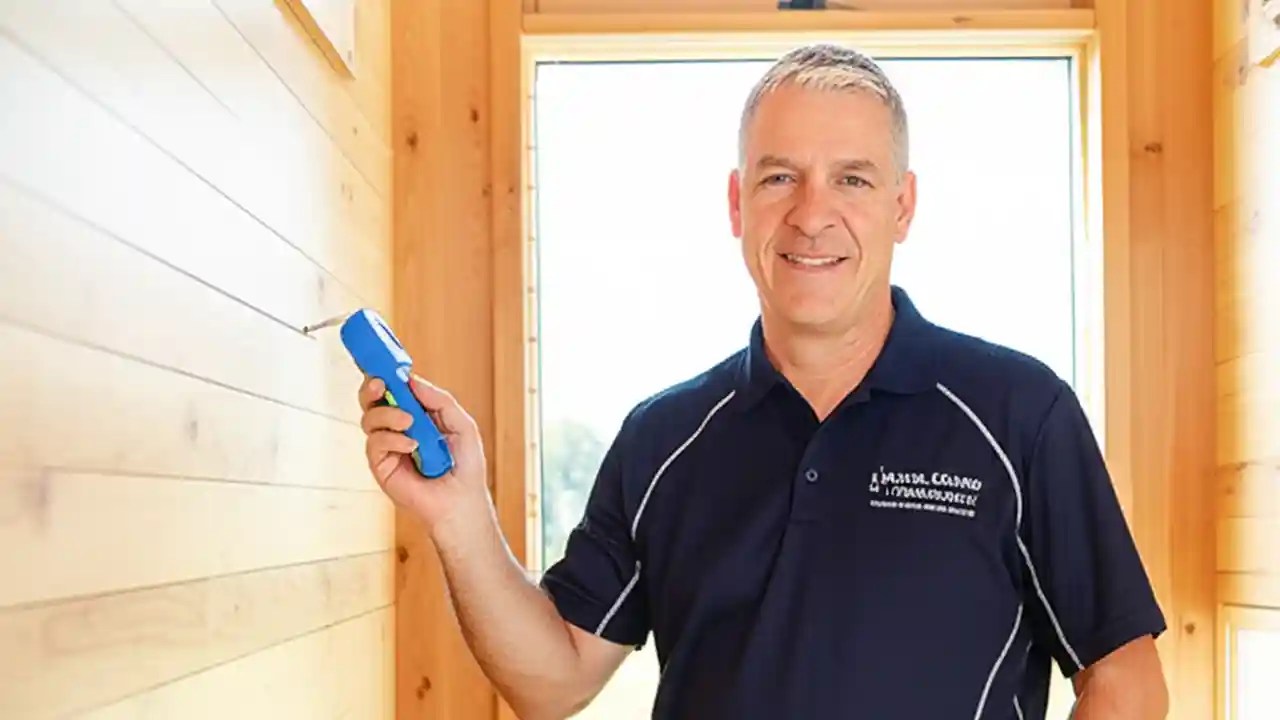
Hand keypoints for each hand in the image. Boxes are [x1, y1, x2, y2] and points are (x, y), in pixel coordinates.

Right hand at [358, 374, 490, 537]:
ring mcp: (387, 447)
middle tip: (380, 383)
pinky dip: (393, 439)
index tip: (385, 365)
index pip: (392, 390)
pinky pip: (375, 443)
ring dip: (388, 415)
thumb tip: (411, 380)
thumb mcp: (460, 424)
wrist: (461, 501)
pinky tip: (411, 446)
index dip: (385, 375)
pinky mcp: (380, 466)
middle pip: (371, 400)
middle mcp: (397, 429)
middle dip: (371, 387)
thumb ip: (438, 400)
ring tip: (409, 423)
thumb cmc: (465, 465)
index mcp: (415, 415)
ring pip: (369, 418)